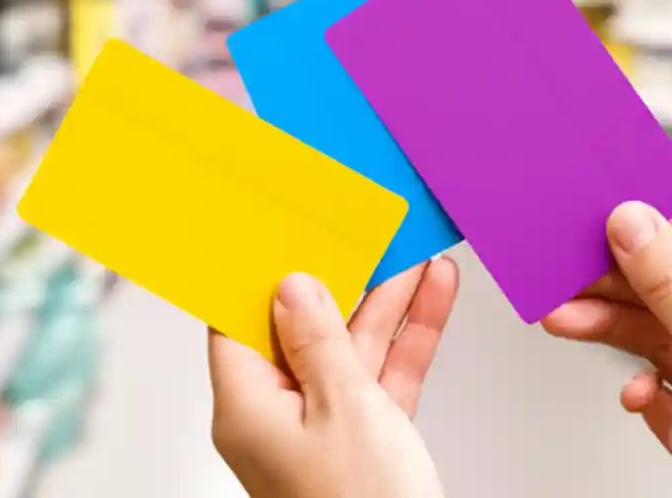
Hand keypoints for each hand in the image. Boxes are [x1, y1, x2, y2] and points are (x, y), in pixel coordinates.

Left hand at [210, 257, 459, 497]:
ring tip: (416, 254)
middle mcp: (280, 415)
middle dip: (345, 280)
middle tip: (368, 237)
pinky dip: (410, 338)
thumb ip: (320, 342)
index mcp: (248, 408)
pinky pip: (384, 374)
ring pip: (354, 348)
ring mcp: (326, 426)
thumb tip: (296, 289)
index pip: (240, 323)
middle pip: (307, 329)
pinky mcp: (368, 437)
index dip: (263, 276)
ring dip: (389, 303)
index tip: (289, 234)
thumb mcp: (341, 407)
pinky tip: (431, 298)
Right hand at [543, 203, 671, 497]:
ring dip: (620, 342)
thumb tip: (630, 222)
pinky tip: (661, 419)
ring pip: (661, 335)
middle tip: (558, 281)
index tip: (584, 224)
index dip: (642, 228)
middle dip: (614, 289)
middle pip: (671, 284)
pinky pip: (669, 386)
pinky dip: (658, 404)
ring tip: (563, 325)